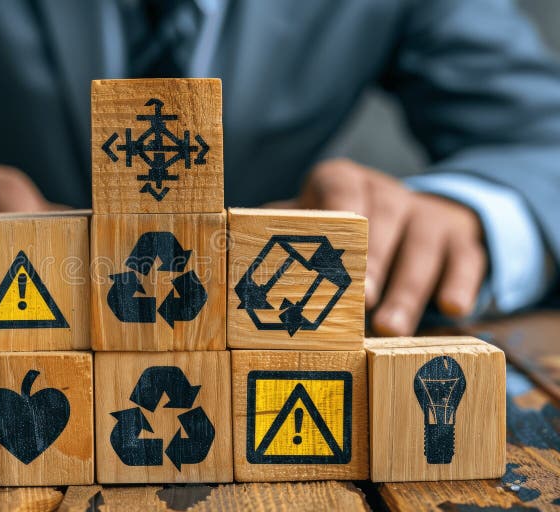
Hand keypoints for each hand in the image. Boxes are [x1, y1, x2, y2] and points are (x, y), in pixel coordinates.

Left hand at [265, 159, 486, 335]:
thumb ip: (279, 233)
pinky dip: (461, 284)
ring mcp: (428, 216)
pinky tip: (452, 309)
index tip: (333, 253)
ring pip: (422, 248)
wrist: (411, 221)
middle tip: (362, 301)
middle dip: (373, 261)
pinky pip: (468, 260)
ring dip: (407, 289)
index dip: (338, 215)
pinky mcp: (463, 242)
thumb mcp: (309, 222)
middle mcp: (388, 193)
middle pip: (384, 219)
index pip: (340, 184)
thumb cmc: (341, 233)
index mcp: (344, 182)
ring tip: (390, 329)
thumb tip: (226, 258)